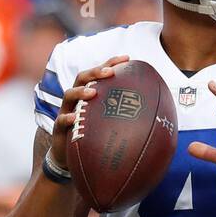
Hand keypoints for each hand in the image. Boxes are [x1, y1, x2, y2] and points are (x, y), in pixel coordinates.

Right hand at [50, 56, 130, 171]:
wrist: (69, 158)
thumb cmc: (92, 139)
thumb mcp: (108, 126)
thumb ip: (124, 118)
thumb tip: (157, 118)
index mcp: (88, 95)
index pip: (99, 74)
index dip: (111, 63)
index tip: (127, 58)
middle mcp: (76, 100)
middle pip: (82, 77)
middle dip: (96, 71)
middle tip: (110, 72)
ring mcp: (66, 112)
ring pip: (69, 95)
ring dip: (81, 91)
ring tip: (93, 92)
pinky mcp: (59, 129)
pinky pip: (61, 121)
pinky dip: (68, 118)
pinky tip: (75, 119)